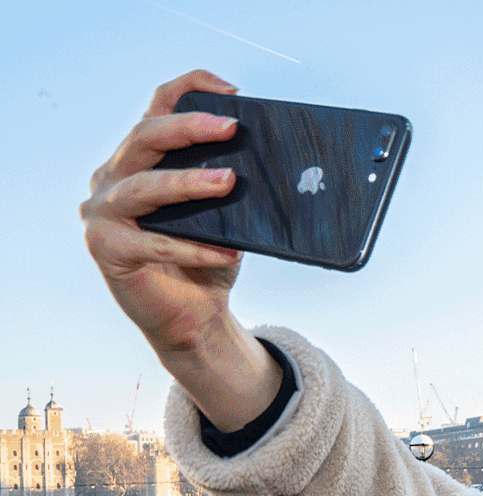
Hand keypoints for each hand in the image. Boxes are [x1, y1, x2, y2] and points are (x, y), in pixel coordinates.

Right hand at [81, 70, 281, 431]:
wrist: (194, 316)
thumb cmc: (207, 258)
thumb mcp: (224, 214)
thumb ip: (230, 182)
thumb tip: (278, 160)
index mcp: (140, 158)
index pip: (157, 106)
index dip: (189, 89)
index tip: (231, 91)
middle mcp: (112, 177)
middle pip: (144, 136)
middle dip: (189, 128)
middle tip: (232, 128)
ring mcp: (102, 212)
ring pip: (142, 186)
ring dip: (187, 182)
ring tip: (229, 182)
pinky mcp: (106, 250)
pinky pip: (153, 244)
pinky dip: (195, 248)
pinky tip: (229, 252)